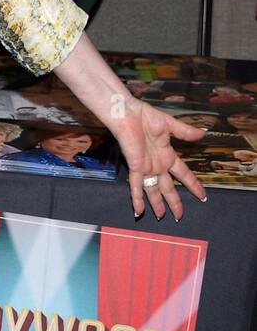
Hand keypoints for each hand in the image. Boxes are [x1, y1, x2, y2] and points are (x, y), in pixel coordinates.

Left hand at [115, 100, 207, 219]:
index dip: (192, 185)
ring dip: (157, 204)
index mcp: (167, 155)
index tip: (202, 196)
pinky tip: (139, 211)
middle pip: (168, 188)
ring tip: (162, 217)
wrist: (128, 113)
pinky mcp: (135, 166)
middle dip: (174, 202)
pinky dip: (137, 199)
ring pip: (153, 190)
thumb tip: (203, 134)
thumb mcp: (170, 124)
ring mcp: (146, 167)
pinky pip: (136, 186)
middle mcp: (157, 164)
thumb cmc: (145, 116)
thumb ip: (185, 132)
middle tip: (179, 216)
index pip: (183, 174)